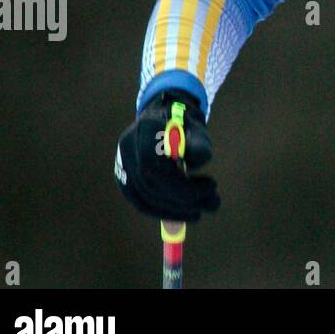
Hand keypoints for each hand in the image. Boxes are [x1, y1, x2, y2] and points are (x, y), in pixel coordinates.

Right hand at [115, 89, 219, 220]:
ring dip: (174, 211)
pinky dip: (163, 211)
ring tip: (201, 210)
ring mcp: (121, 165)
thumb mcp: (197, 130)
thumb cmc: (185, 126)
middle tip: (213, 203)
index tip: (212, 187)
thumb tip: (200, 161)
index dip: (181, 184)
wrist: (164, 119)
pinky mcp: (124, 179)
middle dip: (182, 200)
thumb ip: (198, 144)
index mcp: (145, 130)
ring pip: (144, 199)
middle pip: (149, 185)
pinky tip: (183, 213)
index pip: (155, 166)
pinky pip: (141, 202)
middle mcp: (128, 147)